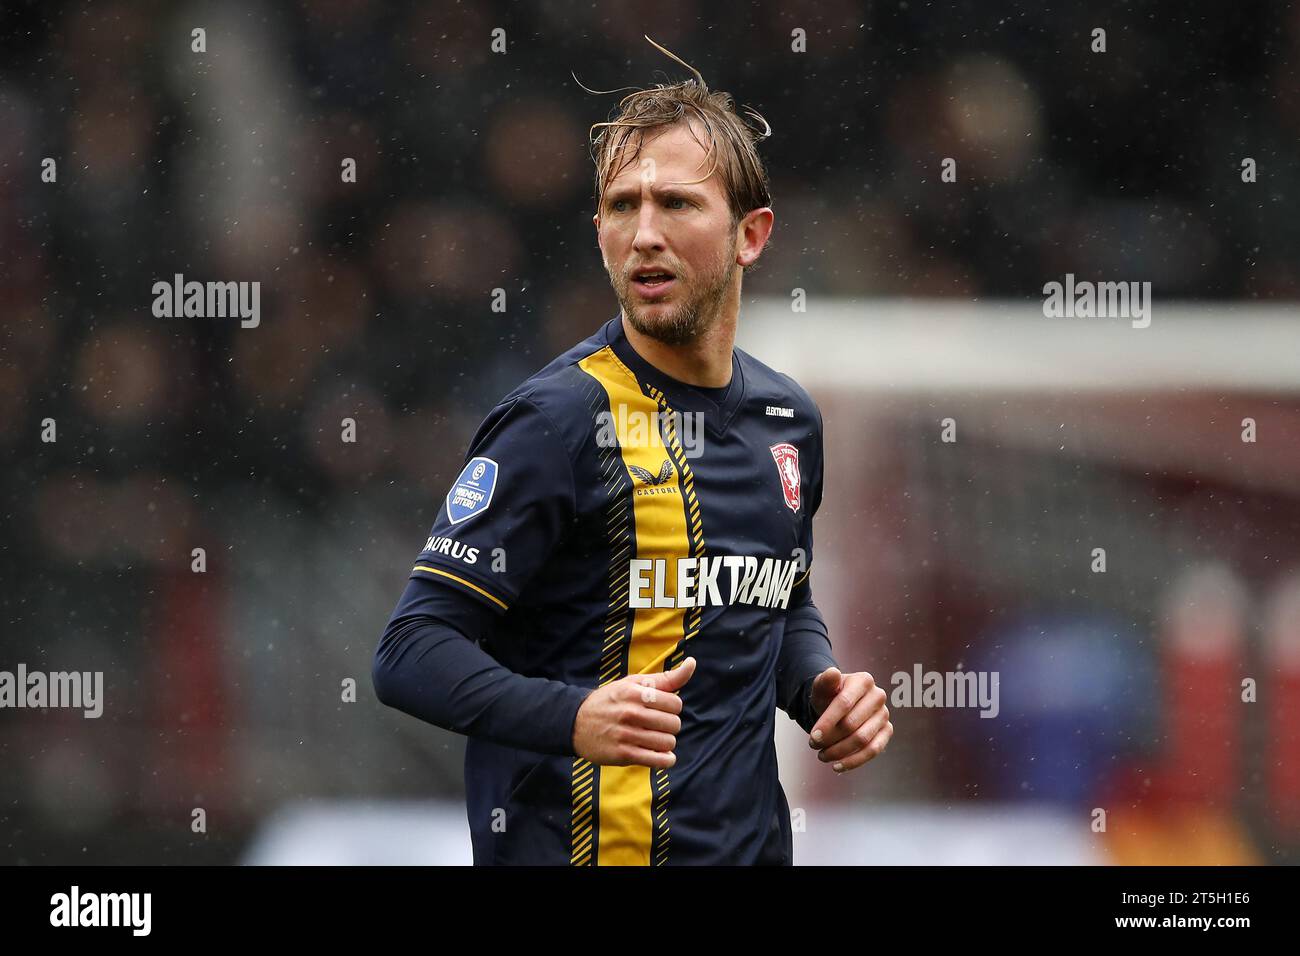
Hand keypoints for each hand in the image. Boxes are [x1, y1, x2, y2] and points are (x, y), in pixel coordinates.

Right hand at [572, 657, 695, 767]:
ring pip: (668, 742)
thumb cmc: (611, 700)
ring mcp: (626, 735)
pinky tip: (661, 755)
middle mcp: (630, 712)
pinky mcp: (623, 754)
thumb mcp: (634, 684)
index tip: (660, 709)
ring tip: (655, 738)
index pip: (675, 703)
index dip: (672, 707)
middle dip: (670, 725)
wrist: (576, 723)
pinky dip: (665, 760)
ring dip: (666, 743)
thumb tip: (692, 663)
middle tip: (657, 725)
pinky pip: (658, 760)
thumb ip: (665, 678)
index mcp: (634, 693)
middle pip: (674, 723)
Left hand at [807, 667, 892, 772]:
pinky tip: (837, 766)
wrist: (838, 705)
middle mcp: (878, 696)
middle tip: (813, 745)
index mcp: (864, 680)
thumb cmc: (829, 695)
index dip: (827, 722)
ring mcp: (884, 714)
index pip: (844, 703)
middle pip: (852, 724)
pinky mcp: (887, 731)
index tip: (813, 736)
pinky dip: (854, 761)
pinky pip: (873, 750)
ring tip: (822, 755)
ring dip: (839, 752)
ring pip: (862, 739)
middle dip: (830, 738)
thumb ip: (825, 681)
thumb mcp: (822, 687)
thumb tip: (832, 673)